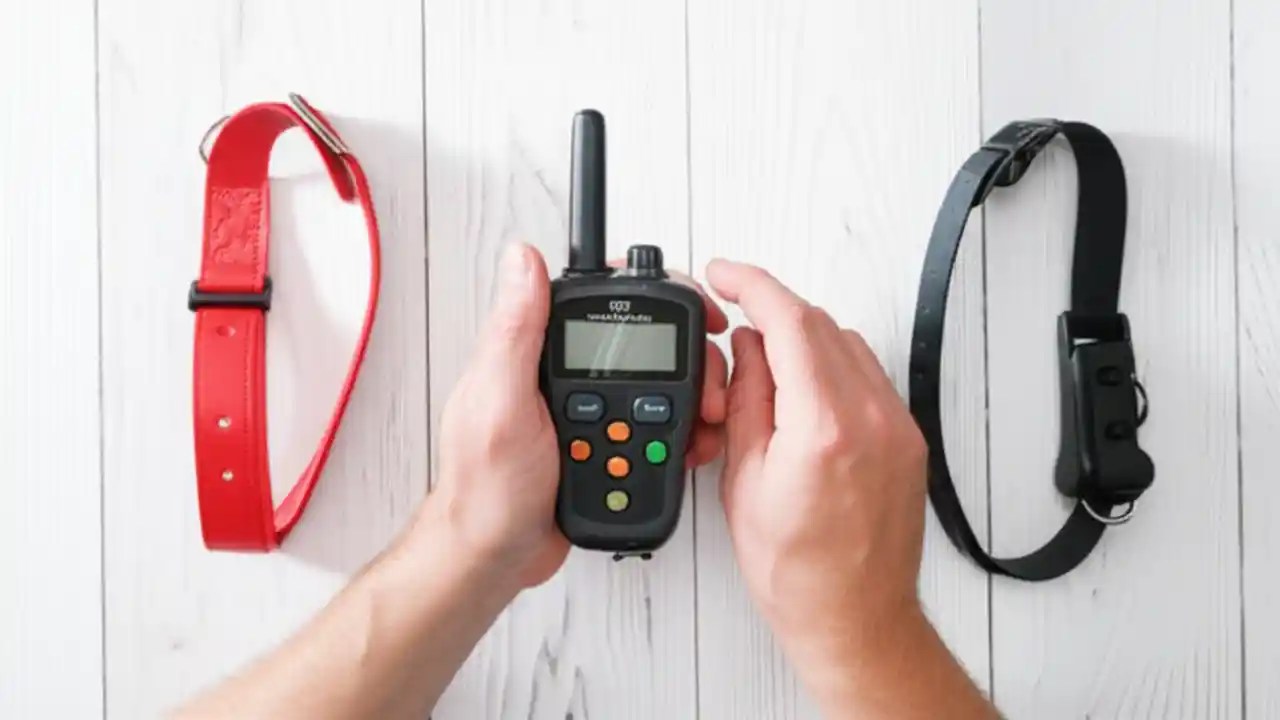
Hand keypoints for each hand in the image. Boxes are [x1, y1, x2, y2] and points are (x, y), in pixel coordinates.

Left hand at [418, 243, 728, 590]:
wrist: (492, 558)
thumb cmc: (484, 490)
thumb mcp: (500, 402)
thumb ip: (516, 331)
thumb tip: (522, 257)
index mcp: (532, 350)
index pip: (601, 298)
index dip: (654, 295)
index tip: (696, 310)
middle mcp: (557, 372)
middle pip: (638, 339)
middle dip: (685, 356)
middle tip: (706, 386)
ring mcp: (582, 407)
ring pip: (652, 381)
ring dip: (686, 399)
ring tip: (702, 420)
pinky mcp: (598, 441)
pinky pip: (649, 424)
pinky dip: (676, 432)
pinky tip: (686, 445)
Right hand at [706, 260, 929, 693]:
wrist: (855, 618)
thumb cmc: (798, 572)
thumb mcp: (744, 481)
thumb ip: (747, 401)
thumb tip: (747, 349)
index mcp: (822, 428)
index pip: (790, 322)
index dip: (751, 285)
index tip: (724, 275)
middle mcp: (870, 418)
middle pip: (820, 324)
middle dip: (772, 312)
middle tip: (733, 327)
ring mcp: (896, 427)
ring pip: (846, 344)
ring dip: (802, 339)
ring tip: (764, 373)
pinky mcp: (907, 438)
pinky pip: (867, 374)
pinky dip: (830, 366)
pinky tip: (802, 395)